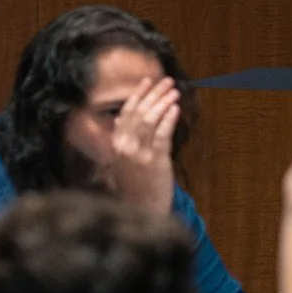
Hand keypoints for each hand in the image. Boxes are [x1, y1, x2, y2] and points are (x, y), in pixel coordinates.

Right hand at [106, 76, 180, 214]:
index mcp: (116, 145)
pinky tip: (176, 109)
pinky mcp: (155, 162)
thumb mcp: (122, 163)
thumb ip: (123, 141)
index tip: (148, 80)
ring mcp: (139, 154)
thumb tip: (122, 120)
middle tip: (167, 80)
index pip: (125, 113)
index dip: (138, 95)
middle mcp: (124, 147)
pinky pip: (162, 135)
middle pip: (139, 113)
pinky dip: (169, 119)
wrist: (140, 212)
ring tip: (174, 91)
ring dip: (163, 102)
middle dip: (154, 94)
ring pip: (150, 121)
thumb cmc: (135, 188)